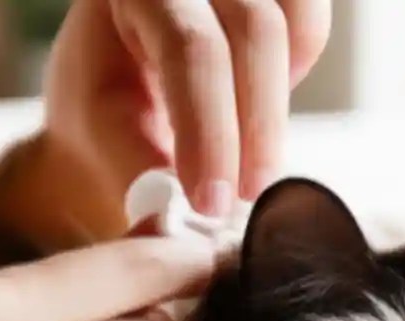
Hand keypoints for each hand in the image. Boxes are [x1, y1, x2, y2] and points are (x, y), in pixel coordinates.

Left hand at [44, 0, 331, 215]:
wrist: (108, 99)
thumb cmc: (96, 117)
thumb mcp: (101, 143)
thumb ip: (139, 169)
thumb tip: (184, 217)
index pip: (188, 46)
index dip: (210, 127)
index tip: (212, 202)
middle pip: (255, 27)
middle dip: (258, 125)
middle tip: (250, 199)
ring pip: (295, 20)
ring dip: (278, 102)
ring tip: (248, 157)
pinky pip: (307, 22)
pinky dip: (295, 71)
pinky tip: (255, 111)